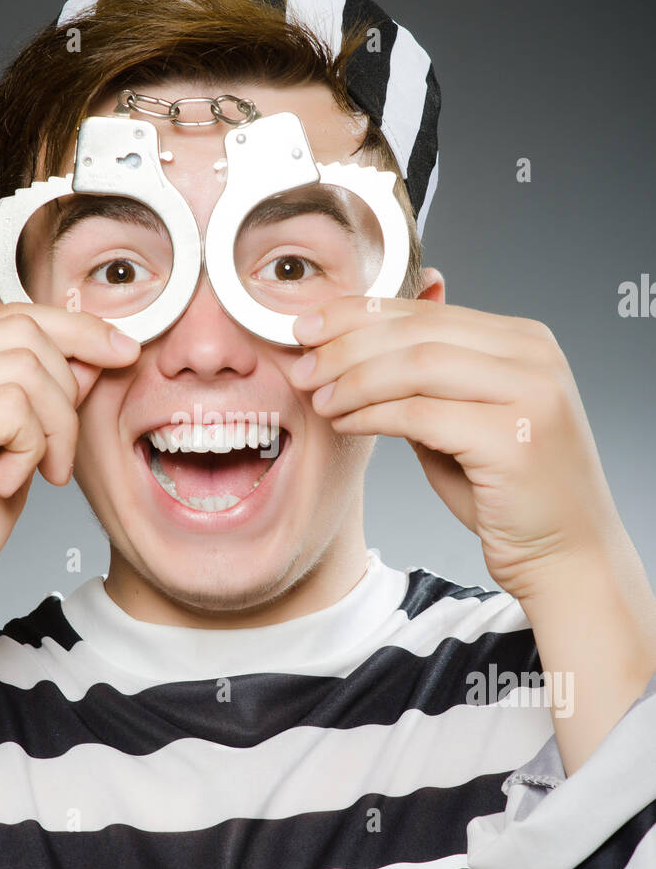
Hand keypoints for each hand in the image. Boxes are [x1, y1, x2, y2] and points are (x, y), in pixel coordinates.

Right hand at [0, 302, 139, 634]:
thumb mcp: (15, 454)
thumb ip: (43, 403)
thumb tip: (91, 354)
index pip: (14, 316)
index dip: (77, 329)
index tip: (121, 354)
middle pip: (25, 332)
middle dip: (69, 389)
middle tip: (62, 453)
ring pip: (26, 369)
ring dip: (55, 428)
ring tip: (43, 474)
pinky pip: (11, 408)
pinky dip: (31, 447)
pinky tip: (11, 483)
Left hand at [290, 296, 621, 603]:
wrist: (567, 556)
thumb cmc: (508, 494)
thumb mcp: (463, 420)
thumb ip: (425, 380)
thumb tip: (356, 339)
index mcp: (524, 341)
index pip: (428, 311)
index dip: (361, 313)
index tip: (311, 324)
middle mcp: (534, 357)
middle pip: (419, 331)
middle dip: (348, 344)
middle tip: (303, 361)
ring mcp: (531, 394)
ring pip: (417, 365)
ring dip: (354, 379)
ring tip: (319, 396)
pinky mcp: (514, 438)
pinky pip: (422, 414)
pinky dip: (373, 415)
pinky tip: (345, 422)